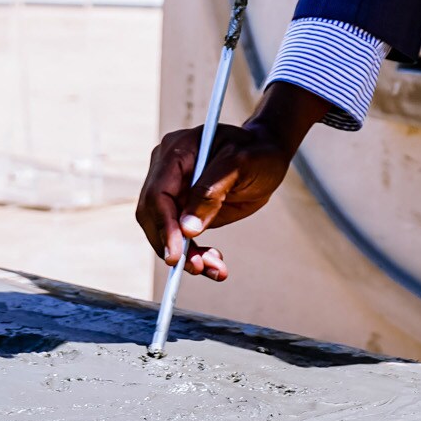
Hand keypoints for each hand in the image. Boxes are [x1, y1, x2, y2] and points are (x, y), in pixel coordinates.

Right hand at [134, 83, 329, 280]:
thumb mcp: (240, 165)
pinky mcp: (184, 208)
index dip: (164, 226)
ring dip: (186, 256)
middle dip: (173, 246)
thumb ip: (211, 193)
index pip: (158, 194)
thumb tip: (187, 228)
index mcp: (176, 152)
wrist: (266, 154)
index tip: (176, 255)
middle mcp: (167, 171)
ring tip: (213, 269)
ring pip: (165, 232)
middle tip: (198, 268)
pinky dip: (194, 254)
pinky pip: (180, 236)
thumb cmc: (256, 151)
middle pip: (154, 216)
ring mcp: (174, 190)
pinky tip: (213, 263)